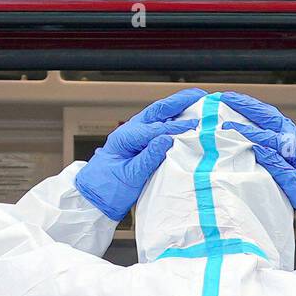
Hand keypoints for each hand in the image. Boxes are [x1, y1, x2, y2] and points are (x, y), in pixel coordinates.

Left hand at [74, 88, 204, 221]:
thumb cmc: (107, 189)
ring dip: (178, 107)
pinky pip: (158, 126)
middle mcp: (130, 131)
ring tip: (198, 102)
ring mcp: (134, 135)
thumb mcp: (130, 177)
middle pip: (158, 110)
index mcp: (126, 137)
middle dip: (180, 101)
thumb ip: (148, 158)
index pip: (156, 128)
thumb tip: (168, 139)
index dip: (178, 127)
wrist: (94, 199)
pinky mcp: (139, 142)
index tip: (197, 125)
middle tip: (201, 96)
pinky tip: (186, 119)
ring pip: (159, 115)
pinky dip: (173, 119)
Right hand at [219, 91, 295, 229]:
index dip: (246, 132)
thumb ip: (277, 166)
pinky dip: (258, 119)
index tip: (228, 128)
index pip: (267, 136)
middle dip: (246, 105)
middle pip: (268, 116)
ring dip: (251, 108)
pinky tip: (248, 118)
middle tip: (226, 98)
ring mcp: (295, 141)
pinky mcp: (293, 147)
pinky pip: (272, 128)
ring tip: (233, 102)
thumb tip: (257, 150)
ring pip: (270, 119)